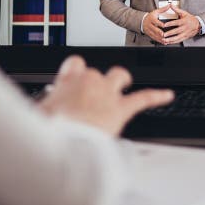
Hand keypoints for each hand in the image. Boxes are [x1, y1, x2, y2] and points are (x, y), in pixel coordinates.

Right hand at [39, 56, 173, 135]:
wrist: (63, 140)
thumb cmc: (49, 129)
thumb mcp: (39, 116)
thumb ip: (44, 110)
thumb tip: (37, 115)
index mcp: (68, 81)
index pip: (75, 63)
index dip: (76, 71)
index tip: (74, 77)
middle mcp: (89, 81)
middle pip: (96, 72)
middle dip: (96, 83)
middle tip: (92, 98)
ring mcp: (107, 93)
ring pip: (119, 75)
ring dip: (121, 80)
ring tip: (123, 84)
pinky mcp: (121, 109)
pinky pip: (144, 98)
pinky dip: (157, 96)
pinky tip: (167, 95)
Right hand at [142, 8, 170, 43]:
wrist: (143, 21)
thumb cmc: (151, 16)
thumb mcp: (156, 12)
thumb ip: (163, 9)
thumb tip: (169, 5)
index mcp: (151, 19)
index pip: (155, 21)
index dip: (159, 24)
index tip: (164, 25)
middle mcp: (149, 25)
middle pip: (154, 29)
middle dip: (159, 32)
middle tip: (163, 34)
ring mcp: (149, 30)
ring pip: (154, 35)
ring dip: (159, 38)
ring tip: (165, 40)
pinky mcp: (149, 34)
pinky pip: (154, 38)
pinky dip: (159, 41)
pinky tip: (164, 42)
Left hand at [160, 6, 200, 44]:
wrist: (198, 24)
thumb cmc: (190, 19)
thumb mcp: (184, 13)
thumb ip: (176, 9)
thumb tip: (171, 5)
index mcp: (184, 21)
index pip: (176, 23)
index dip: (170, 24)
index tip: (164, 25)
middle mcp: (185, 28)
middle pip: (176, 31)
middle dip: (169, 33)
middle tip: (163, 34)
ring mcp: (185, 33)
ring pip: (177, 37)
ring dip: (171, 39)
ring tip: (165, 40)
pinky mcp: (185, 37)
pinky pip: (179, 40)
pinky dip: (174, 42)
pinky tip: (169, 42)